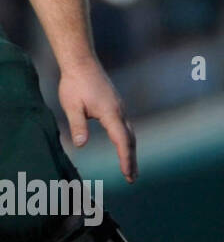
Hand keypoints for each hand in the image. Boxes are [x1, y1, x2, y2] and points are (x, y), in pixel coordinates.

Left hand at [58, 60, 136, 180]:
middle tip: (132, 178)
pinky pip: (125, 126)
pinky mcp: (116, 105)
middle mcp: (120, 111)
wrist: (82, 63)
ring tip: (129, 167)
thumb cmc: (74, 84)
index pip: (122, 141)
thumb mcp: (72, 107)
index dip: (125, 159)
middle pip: (130, 139)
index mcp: (111, 113)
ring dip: (130, 150)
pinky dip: (127, 140)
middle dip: (131, 159)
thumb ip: (78, 126)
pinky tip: (123, 145)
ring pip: (130, 133)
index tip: (127, 174)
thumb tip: (81, 145)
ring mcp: (119, 108)